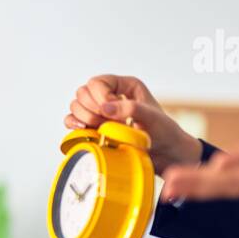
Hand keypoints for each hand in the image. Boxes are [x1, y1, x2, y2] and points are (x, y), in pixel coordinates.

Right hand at [65, 74, 203, 173]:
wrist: (166, 155)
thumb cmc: (164, 133)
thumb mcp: (151, 117)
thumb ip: (130, 109)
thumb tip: (104, 107)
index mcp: (125, 86)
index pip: (97, 82)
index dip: (100, 96)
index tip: (112, 113)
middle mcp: (110, 95)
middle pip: (83, 92)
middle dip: (91, 109)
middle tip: (108, 122)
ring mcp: (100, 112)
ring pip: (76, 106)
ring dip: (85, 118)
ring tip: (102, 129)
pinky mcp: (93, 127)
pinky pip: (72, 120)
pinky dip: (74, 125)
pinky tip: (84, 130)